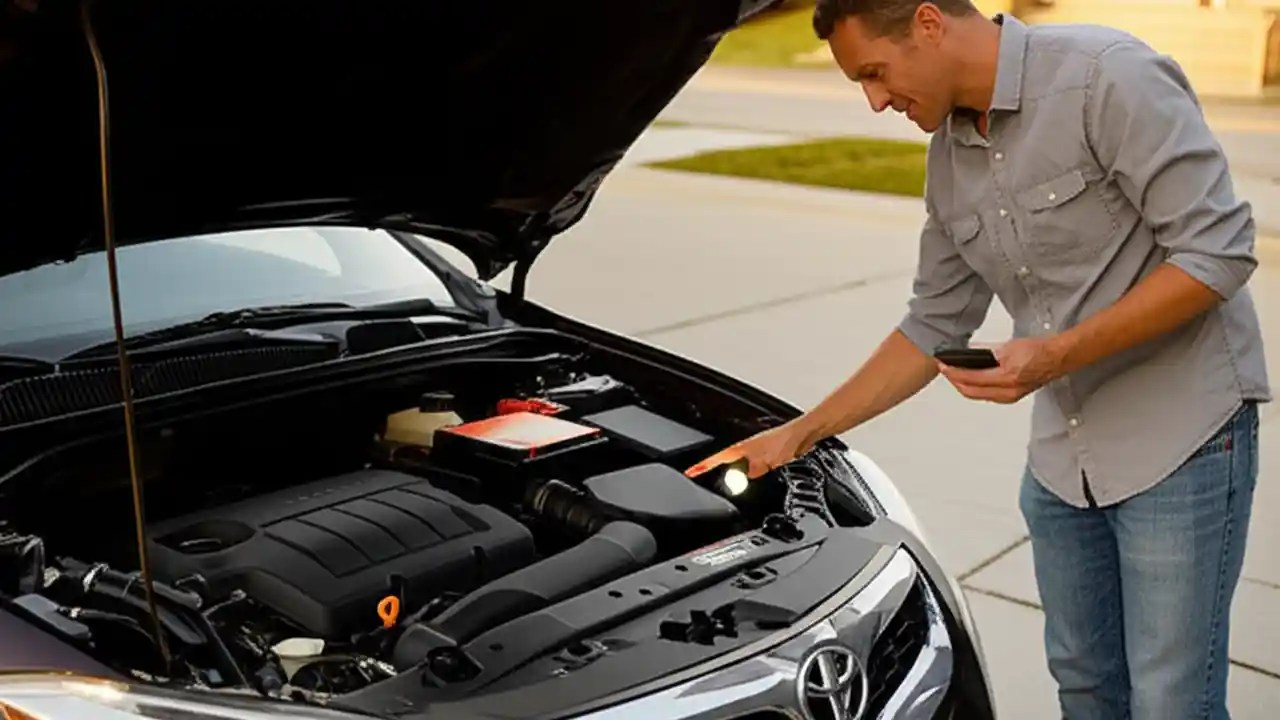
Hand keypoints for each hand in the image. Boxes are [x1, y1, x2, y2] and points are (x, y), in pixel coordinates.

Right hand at [684, 419, 813, 479]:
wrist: (806, 433)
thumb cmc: (789, 439)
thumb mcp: (770, 459)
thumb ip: (755, 470)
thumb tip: (743, 479)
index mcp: (744, 447)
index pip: (717, 458)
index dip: (702, 466)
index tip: (690, 472)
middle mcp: (748, 449)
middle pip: (724, 462)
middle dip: (711, 469)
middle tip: (699, 477)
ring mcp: (757, 453)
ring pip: (738, 466)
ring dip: (732, 475)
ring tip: (722, 484)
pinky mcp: (767, 458)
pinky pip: (751, 469)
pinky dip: (747, 476)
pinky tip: (751, 480)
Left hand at [937, 337, 1066, 403]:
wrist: (1057, 358)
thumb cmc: (1038, 351)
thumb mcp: (1008, 347)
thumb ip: (987, 351)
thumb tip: (971, 353)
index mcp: (1006, 377)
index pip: (971, 378)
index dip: (954, 372)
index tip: (944, 365)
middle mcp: (1007, 391)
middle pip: (971, 392)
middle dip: (955, 381)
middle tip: (945, 370)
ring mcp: (1010, 396)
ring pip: (978, 395)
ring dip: (964, 386)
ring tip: (954, 374)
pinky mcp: (1012, 396)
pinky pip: (987, 396)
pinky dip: (975, 389)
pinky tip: (970, 381)